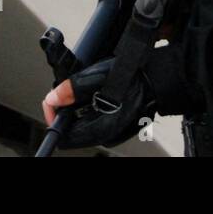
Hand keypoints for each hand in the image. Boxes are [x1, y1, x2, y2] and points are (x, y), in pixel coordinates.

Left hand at [41, 57, 156, 149]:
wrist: (160, 79)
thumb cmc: (135, 77)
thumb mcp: (99, 76)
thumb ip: (73, 89)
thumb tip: (52, 98)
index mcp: (100, 129)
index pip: (63, 137)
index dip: (54, 116)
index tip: (54, 100)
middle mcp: (106, 137)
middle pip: (73, 130)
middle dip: (68, 109)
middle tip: (73, 89)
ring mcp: (112, 134)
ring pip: (84, 124)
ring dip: (80, 107)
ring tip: (90, 88)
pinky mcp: (117, 128)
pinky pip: (96, 121)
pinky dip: (93, 108)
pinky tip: (101, 93)